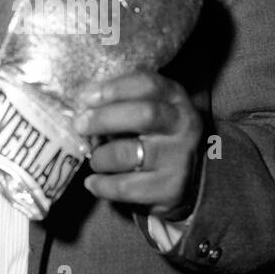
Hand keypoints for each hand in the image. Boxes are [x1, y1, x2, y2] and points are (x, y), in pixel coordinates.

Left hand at [73, 72, 203, 218]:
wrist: (195, 176)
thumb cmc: (158, 136)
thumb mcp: (152, 109)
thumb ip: (123, 103)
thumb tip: (83, 107)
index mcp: (175, 99)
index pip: (148, 84)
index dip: (114, 88)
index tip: (86, 97)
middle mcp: (183, 125)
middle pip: (143, 115)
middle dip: (103, 119)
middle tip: (80, 125)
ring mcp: (179, 158)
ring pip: (128, 154)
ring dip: (100, 156)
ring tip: (95, 160)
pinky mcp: (171, 189)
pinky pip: (126, 186)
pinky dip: (102, 185)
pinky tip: (93, 182)